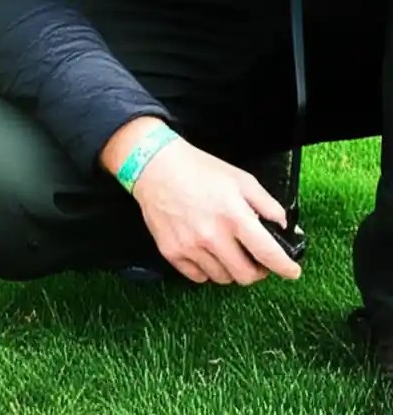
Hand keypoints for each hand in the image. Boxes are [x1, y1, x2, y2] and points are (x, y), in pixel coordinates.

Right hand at [130, 137, 302, 284]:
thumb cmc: (199, 170)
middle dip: (257, 271)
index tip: (292, 272)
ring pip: (222, 278)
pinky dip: (207, 270)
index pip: (268, 254)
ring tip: (227, 253)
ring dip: (231, 270)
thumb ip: (267, 205)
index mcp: (234, 216)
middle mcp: (212, 236)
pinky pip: (198, 276)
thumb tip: (283, 227)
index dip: (285, 268)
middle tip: (256, 261)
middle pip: (245, 275)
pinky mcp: (171, 251)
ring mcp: (190, 246)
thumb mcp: (242, 180)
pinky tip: (207, 254)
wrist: (155, 167)